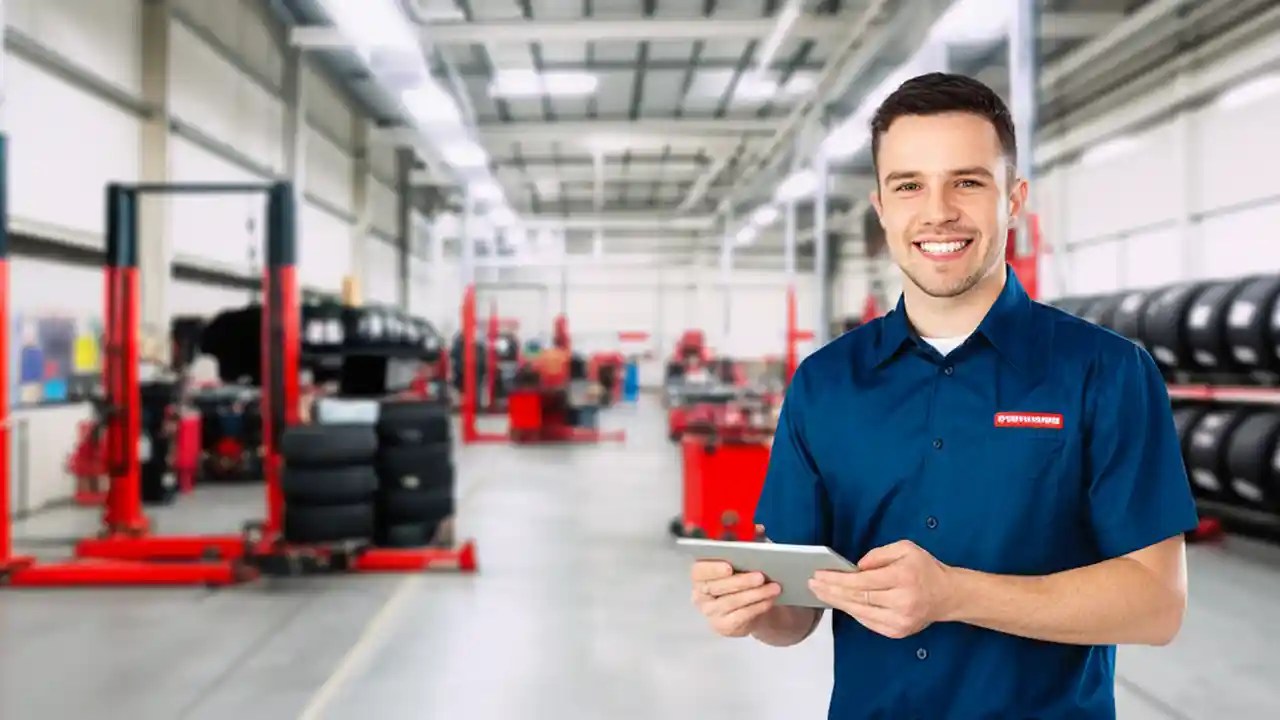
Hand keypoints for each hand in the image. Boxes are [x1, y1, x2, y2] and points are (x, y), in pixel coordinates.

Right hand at [690, 560, 781, 637]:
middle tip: (760, 577)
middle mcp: (700, 595)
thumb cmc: (741, 578)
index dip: (713, 569)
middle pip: (717, 587)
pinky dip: (758, 607)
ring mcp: (710, 612)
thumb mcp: (739, 563)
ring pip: (731, 602)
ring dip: (755, 594)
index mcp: (699, 575)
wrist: (749, 605)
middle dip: (741, 581)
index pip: (699, 571)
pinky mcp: (723, 626)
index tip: (729, 567)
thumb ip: (741, 553)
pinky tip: (769, 600)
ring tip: (773, 588)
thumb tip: (755, 541)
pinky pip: (741, 616)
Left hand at [808, 540, 955, 638]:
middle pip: (857, 598)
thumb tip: (856, 567)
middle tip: (812, 584)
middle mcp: (902, 602)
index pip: (862, 582)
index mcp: (903, 578)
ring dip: (837, 602)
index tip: (819, 575)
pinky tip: (840, 602)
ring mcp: (900, 620)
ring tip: (820, 592)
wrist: (948, 596)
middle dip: (831, 591)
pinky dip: (852, 611)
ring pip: (860, 612)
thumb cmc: (925, 569)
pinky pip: (867, 622)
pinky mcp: (898, 632)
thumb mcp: (906, 548)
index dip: (837, 579)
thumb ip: (879, 554)